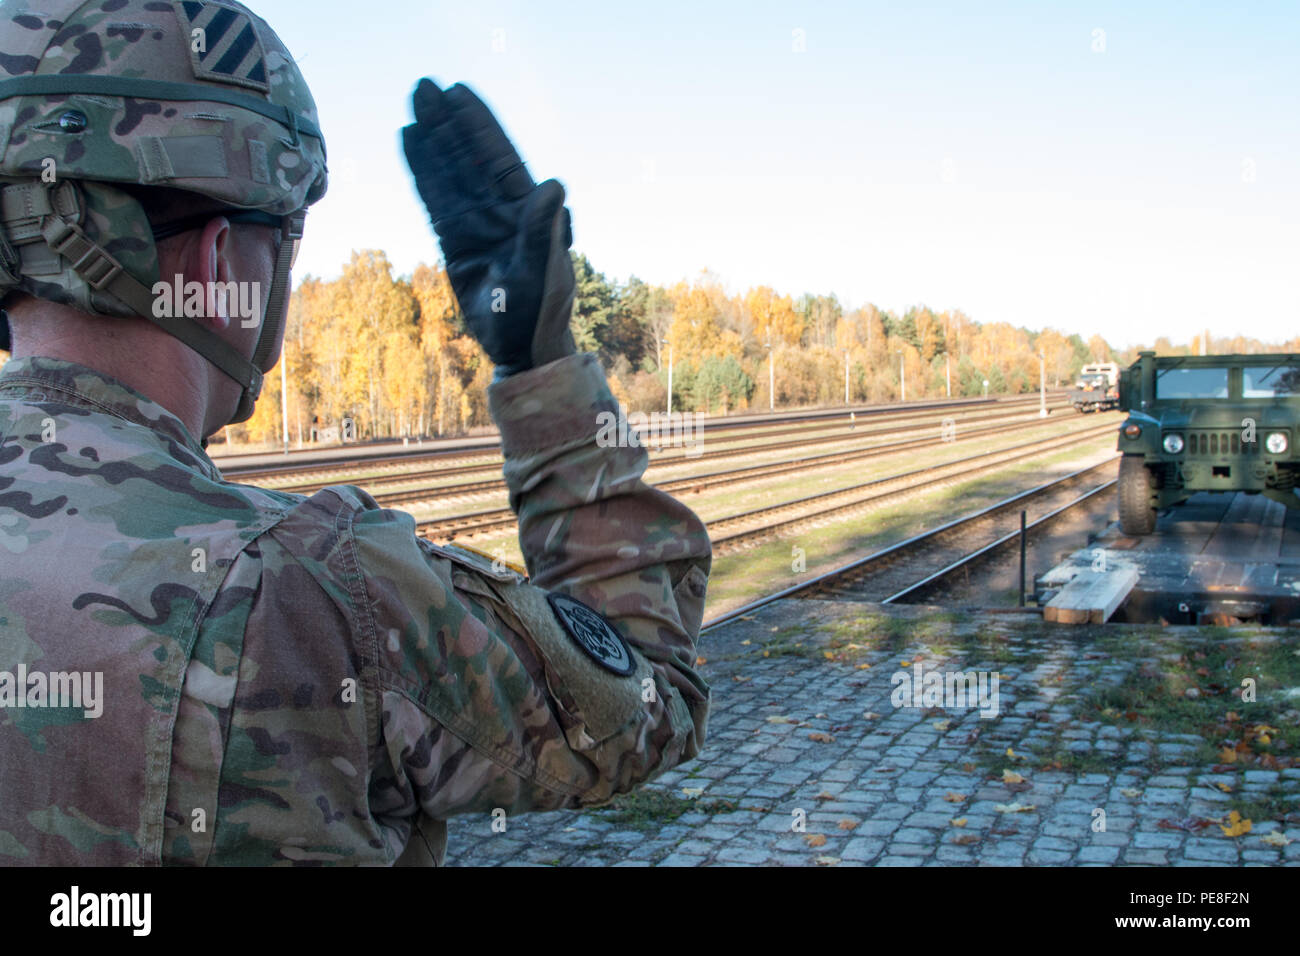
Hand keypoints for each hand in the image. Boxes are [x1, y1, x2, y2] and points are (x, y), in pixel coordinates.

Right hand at [402, 78, 575, 376]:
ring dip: (433, 141)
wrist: (523, 347)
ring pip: (450, 174)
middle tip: (424, 86)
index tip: (458, 93)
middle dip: (449, 123)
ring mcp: (477, 225)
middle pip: (469, 158)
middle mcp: (501, 211)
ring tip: (413, 105)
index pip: (498, 158)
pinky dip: (424, 172)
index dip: (478, 126)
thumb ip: (542, 230)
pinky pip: (436, 200)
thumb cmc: (540, 313)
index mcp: (527, 212)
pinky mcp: (457, 243)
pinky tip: (410, 144)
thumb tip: (554, 185)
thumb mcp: (543, 271)